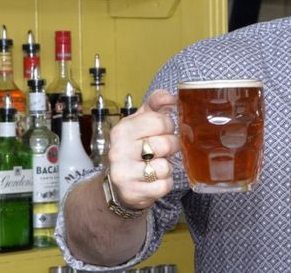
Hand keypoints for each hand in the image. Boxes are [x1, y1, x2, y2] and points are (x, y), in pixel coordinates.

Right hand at [107, 89, 180, 209]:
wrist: (118, 184)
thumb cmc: (134, 148)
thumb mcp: (140, 122)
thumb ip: (155, 104)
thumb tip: (172, 97)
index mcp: (123, 129)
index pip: (160, 121)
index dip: (169, 127)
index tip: (165, 131)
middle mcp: (119, 150)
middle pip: (166, 144)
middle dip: (172, 147)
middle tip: (164, 150)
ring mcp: (124, 173)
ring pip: (165, 167)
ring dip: (167, 167)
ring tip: (157, 165)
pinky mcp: (132, 192)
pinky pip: (164, 185)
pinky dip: (165, 183)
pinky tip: (155, 180)